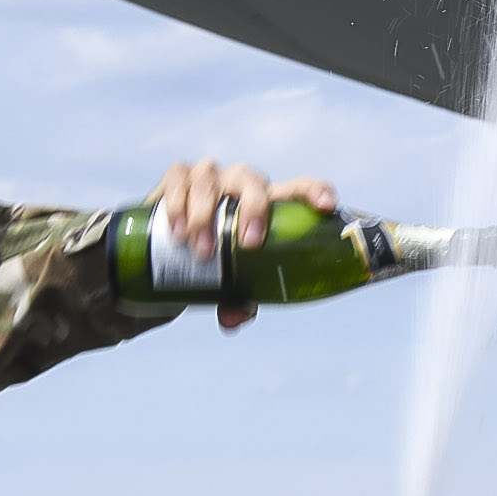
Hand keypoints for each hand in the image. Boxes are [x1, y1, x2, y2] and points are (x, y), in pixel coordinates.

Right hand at [146, 159, 337, 331]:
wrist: (171, 250)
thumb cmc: (218, 263)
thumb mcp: (232, 284)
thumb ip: (238, 300)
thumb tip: (236, 318)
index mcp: (268, 204)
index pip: (298, 188)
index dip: (315, 190)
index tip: (325, 206)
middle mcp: (241, 185)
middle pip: (253, 182)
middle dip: (253, 209)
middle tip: (248, 245)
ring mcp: (211, 178)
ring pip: (211, 181)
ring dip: (206, 214)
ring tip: (202, 250)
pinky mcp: (178, 177)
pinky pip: (179, 177)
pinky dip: (177, 202)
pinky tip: (177, 229)